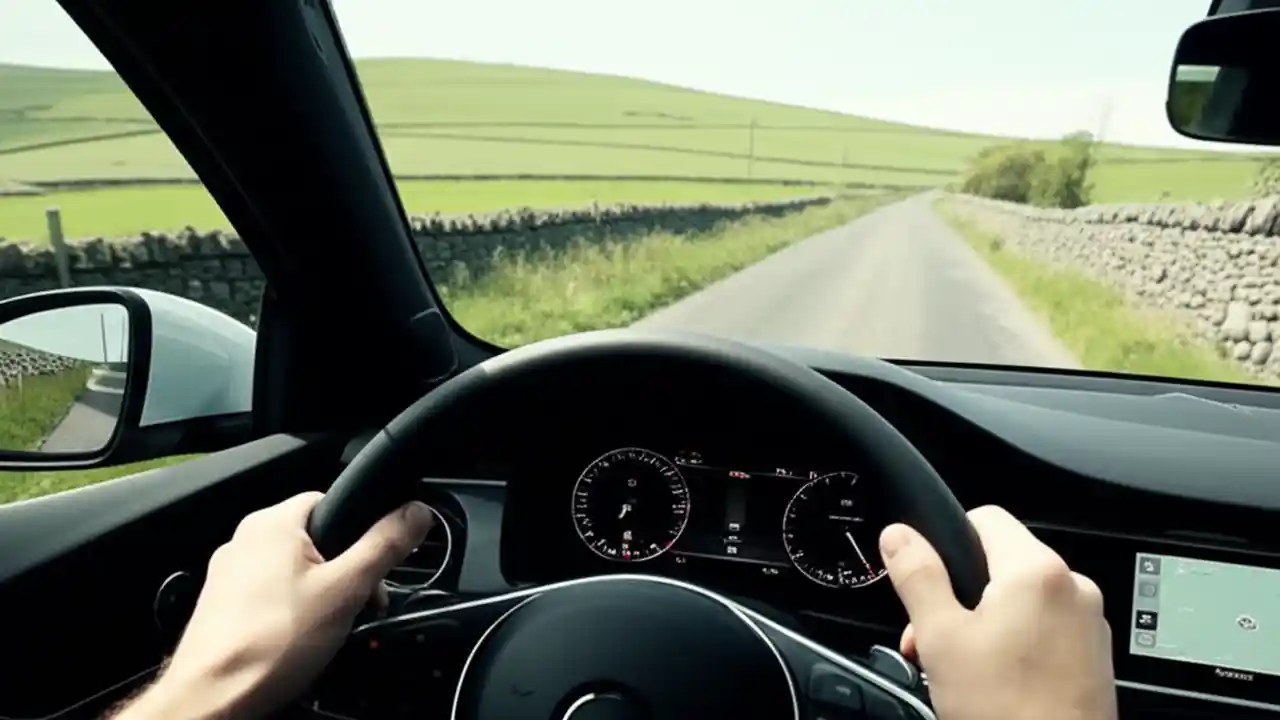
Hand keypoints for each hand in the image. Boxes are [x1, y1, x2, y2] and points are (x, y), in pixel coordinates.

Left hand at [114, 492, 434, 719]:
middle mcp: (245, 539)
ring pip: (293, 569)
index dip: (363, 530)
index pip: (332, 500)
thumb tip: (416, 511)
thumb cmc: (274, 642)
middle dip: (346, 570)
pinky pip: (270, 593)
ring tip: (331, 627)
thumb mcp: (346, 590)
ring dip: (321, 592)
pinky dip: (292, 609)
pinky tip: (299, 639)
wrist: (212, 699)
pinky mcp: (221, 604)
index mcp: (273, 522)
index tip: (377, 567)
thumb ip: (384, 546)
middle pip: (315, 538)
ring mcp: (229, 573)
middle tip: (361, 605)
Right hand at [879, 506, 1116, 719]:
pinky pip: (1045, 628)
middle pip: (1001, 563)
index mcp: (1037, 571)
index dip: (947, 542)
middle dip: (959, 594)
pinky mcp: (1094, 655)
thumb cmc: (1006, 712)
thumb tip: (899, 535)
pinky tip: (994, 681)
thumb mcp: (941, 638)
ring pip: (1021, 599)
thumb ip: (917, 576)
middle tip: (933, 637)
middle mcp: (1074, 588)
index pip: (985, 518)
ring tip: (960, 667)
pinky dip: (1015, 642)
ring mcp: (1089, 623)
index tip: (927, 578)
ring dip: (984, 622)